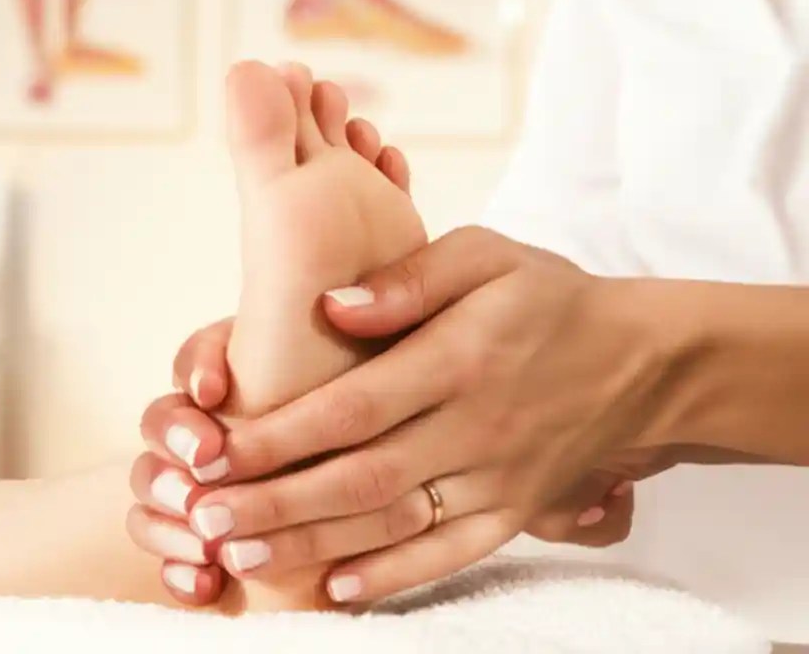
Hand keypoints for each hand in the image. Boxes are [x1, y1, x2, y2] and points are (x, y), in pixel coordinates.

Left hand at [132, 227, 685, 603]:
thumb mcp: (485, 254)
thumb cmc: (546, 298)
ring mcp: (495, 479)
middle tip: (204, 518)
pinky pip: (448, 556)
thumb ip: (408, 276)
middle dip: (274, 503)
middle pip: (360, 478)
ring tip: (239, 557)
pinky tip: (332, 590)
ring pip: (392, 524)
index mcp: (459, 358)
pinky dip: (392, 577)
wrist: (640, 361)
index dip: (279, 436)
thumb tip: (330, 307)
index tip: (215, 453)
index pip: (352, 407)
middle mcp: (475, 427)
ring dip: (312, 545)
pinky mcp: (512, 513)